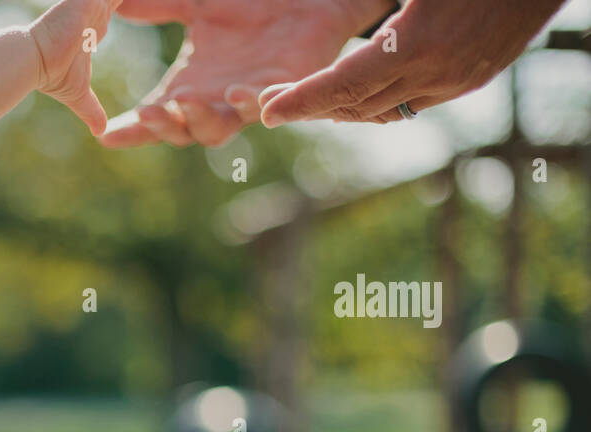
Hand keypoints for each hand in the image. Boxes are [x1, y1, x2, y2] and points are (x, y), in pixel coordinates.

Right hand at [30, 0, 124, 135]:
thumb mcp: (79, 94)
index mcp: (95, 26)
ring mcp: (92, 1)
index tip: (142, 6)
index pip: (114, 6)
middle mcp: (95, 10)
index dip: (127, 5)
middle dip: (130, 0)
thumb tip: (100, 132)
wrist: (33, 61)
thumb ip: (92, 109)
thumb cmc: (52, 76)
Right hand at [99, 0, 387, 148]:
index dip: (133, 131)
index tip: (106, 135)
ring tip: (187, 100)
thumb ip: (157, 8)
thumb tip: (112, 5)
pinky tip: (239, 93)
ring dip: (202, 120)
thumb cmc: (249, 5)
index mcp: (191, 86)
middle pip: (184, 131)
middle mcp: (216, 101)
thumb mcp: (194, 4)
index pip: (156, 117)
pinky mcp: (285, 89)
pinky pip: (270, 106)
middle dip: (165, 126)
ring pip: (221, 129)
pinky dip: (255, 104)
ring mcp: (249, 100)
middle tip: (147, 112)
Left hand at [259, 0, 566, 125]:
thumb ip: (371, 9)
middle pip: (357, 107)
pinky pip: (414, 102)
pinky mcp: (473, 79)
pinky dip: (378, 100)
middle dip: (311, 108)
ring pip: (384, 111)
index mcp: (418, 44)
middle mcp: (437, 73)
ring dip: (343, 109)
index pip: (343, 86)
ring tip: (306, 102)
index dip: (301, 101)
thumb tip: (340, 22)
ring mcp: (458, 81)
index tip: (266, 113)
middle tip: (272, 105)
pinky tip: (357, 91)